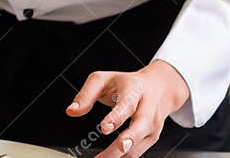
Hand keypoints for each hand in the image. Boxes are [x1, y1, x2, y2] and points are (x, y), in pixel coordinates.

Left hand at [66, 60, 190, 157]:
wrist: (158, 87)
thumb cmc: (125, 83)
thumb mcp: (103, 79)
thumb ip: (86, 94)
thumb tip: (71, 111)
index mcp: (134, 90)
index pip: (127, 104)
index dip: (117, 116)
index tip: (105, 128)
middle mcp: (147, 108)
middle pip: (140, 126)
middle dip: (128, 140)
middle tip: (116, 149)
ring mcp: (152, 125)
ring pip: (139, 144)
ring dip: (120, 155)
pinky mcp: (151, 138)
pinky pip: (138, 152)